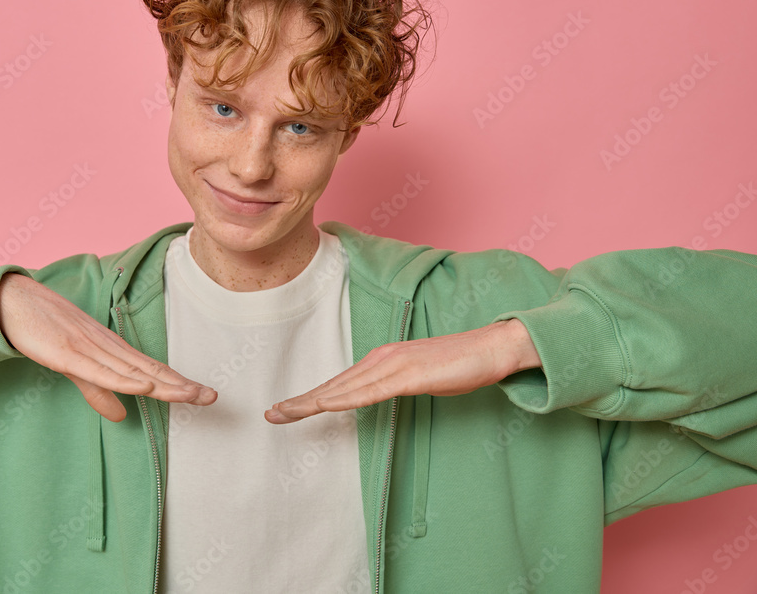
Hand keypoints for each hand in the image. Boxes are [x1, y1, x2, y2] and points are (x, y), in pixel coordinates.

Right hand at [0, 272, 216, 421]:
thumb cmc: (45, 330)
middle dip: (182, 385)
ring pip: (133, 371)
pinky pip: (100, 371)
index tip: (204, 395)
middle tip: (212, 397)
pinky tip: (145, 387)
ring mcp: (90, 349)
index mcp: (112, 350)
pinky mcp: (69, 354)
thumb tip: (121, 417)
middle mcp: (108, 348)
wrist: (13, 302)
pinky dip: (125, 380)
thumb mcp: (75, 368)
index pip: (153, 369)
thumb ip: (97, 391)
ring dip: (164, 384)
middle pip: (151, 369)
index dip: (178, 383)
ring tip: (191, 395)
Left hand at [264, 319, 539, 423]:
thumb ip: (395, 387)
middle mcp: (380, 359)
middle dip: (300, 402)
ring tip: (285, 413)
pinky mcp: (409, 374)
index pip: (339, 384)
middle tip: (271, 415)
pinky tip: (327, 406)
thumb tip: (378, 397)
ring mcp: (393, 365)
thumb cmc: (457, 365)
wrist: (490, 348)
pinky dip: (346, 399)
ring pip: (345, 389)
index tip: (286, 409)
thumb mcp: (419, 379)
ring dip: (313, 402)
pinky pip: (372, 391)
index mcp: (381, 361)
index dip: (310, 397)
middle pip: (333, 386)